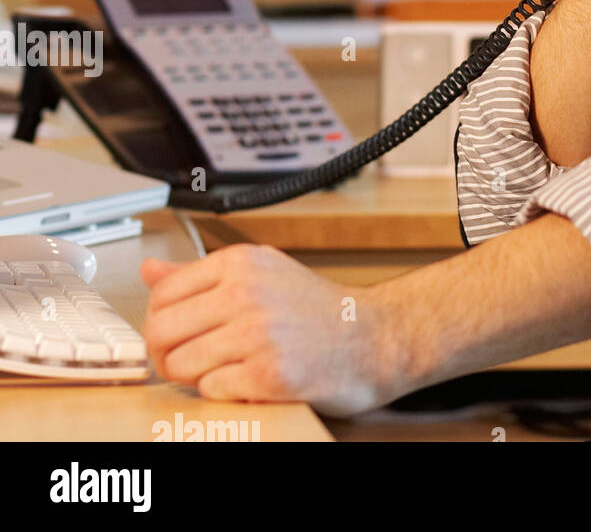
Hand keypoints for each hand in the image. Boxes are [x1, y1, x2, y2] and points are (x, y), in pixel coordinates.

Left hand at [140, 243, 396, 417]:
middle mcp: (247, 291)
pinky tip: (249, 379)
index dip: (160, 323)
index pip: (162, 294)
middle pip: (161, 332)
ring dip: (197, 376)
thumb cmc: (320, 311)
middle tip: (188, 361)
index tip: (177, 334)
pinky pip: (211, 390)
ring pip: (181, 365)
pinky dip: (225, 392)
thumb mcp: (264, 273)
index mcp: (243, 262)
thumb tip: (150, 270)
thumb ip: (202, 274)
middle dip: (167, 355)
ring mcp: (258, 333)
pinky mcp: (268, 374)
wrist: (376, 338)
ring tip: (226, 369)